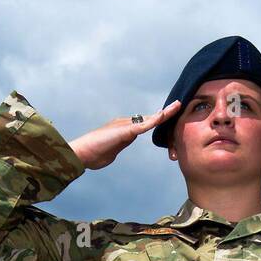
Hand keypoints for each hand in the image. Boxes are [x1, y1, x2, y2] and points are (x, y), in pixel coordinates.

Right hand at [67, 100, 181, 169]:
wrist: (82, 154)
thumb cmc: (93, 155)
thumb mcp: (110, 152)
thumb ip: (116, 148)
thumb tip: (115, 150)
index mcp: (123, 130)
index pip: (144, 124)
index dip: (156, 120)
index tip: (167, 116)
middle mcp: (125, 124)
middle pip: (149, 118)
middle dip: (164, 113)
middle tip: (178, 105)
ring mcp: (125, 126)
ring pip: (149, 119)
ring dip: (164, 113)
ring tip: (177, 106)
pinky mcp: (125, 131)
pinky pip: (143, 125)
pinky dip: (154, 120)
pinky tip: (163, 115)